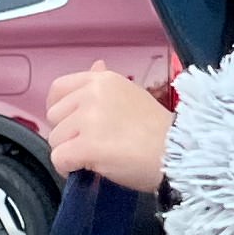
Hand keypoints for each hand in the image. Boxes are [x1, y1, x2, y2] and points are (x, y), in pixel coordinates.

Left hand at [46, 67, 172, 189]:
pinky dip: (69, 169)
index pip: (59, 88)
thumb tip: (95, 64)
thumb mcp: (131, 95)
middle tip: (93, 143)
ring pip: (55, 140)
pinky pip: (59, 159)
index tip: (72, 125)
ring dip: (70, 153)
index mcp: (103, 80)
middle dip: (67, 134)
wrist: (179, 153)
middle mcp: (92, 93)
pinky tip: (88, 169)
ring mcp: (88, 119)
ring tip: (98, 157)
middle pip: (54, 117)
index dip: (60, 110)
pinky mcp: (86, 145)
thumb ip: (104, 87)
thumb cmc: (159, 131)